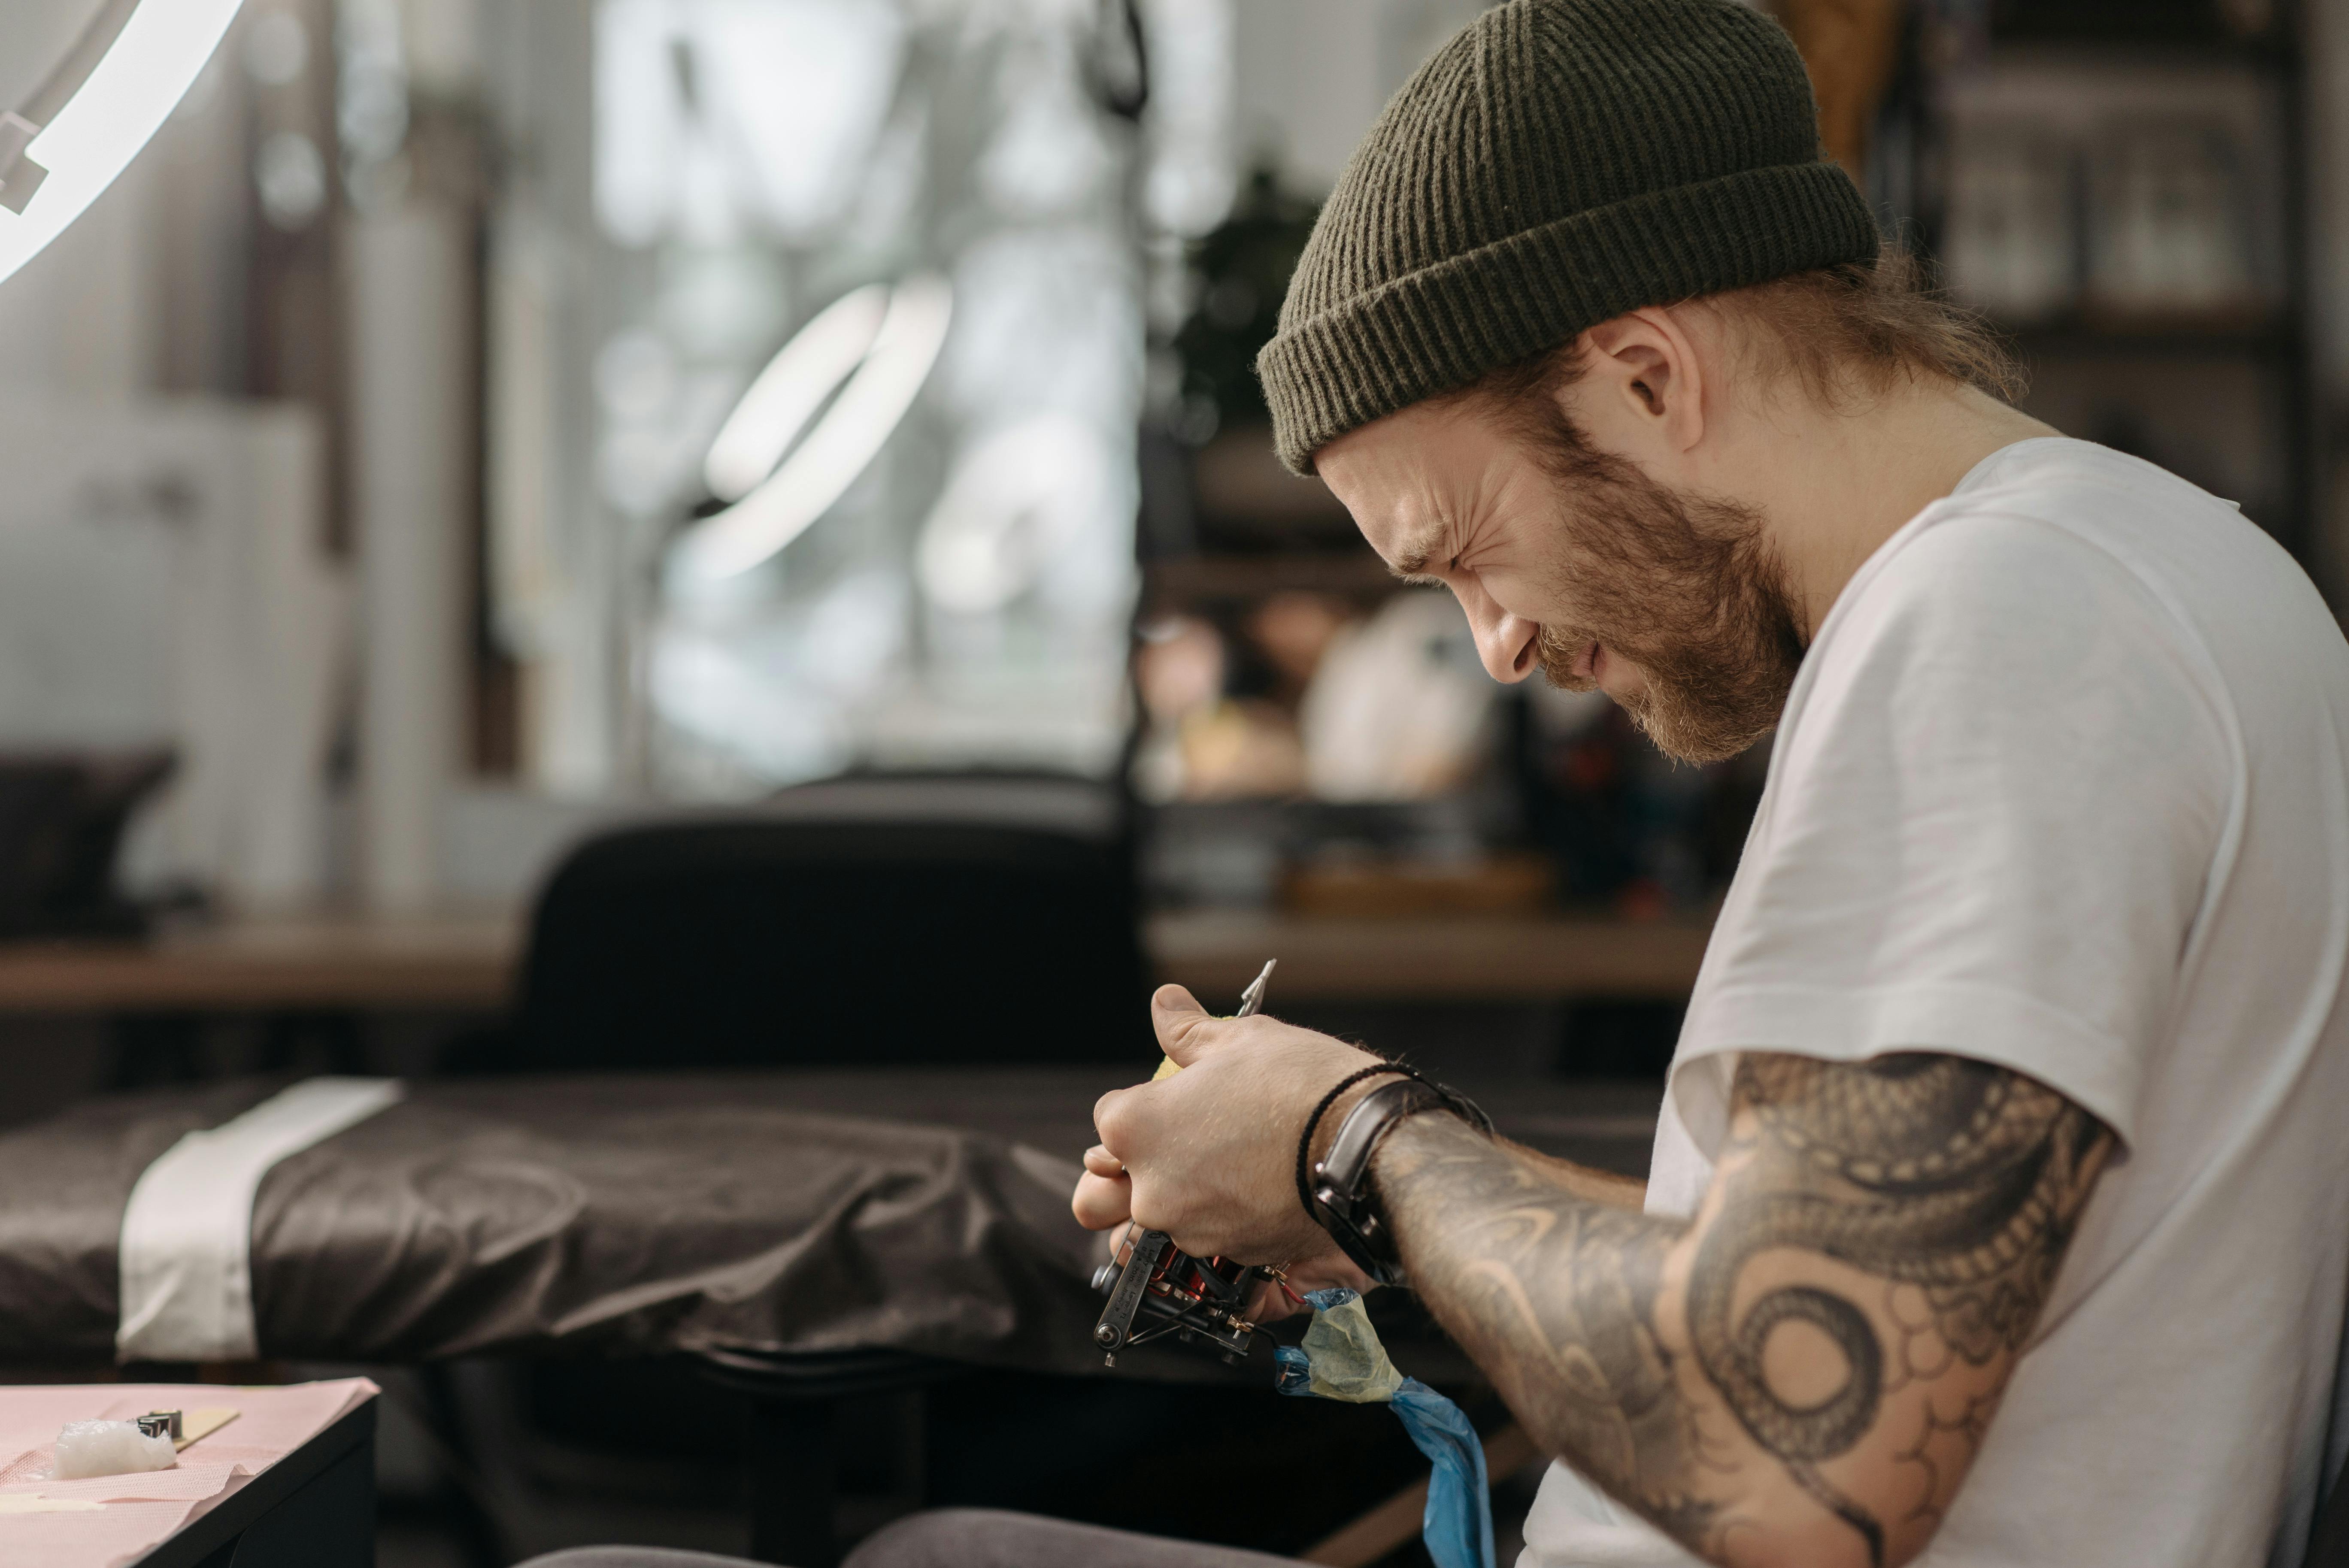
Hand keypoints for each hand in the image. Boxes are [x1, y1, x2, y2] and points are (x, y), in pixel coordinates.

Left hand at [1070, 983, 1383, 1291]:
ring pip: (1161, 1221)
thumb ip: (1187, 1030)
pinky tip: (1259, 1192)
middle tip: (1189, 1145)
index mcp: (1135, 1128)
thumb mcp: (1241, 1039)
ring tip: (1231, 1169)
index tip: (1182, 1099)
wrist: (1369, 1146)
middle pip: (1112, 1189)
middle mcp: (1150, 1190)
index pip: (1108, 1120)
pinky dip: (1225, 1222)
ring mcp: (1190, 1230)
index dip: (1145, 1105)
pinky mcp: (1231, 1256)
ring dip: (1183, 1200)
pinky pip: (1209, 1244)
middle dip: (1136, 1171)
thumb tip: (1162, 1002)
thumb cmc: (1302, 1084)